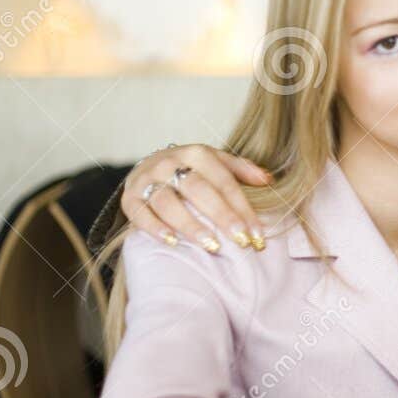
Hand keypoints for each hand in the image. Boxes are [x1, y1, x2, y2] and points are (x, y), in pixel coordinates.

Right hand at [120, 144, 271, 252]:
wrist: (149, 167)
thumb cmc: (193, 169)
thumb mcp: (217, 162)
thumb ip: (241, 169)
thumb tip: (268, 179)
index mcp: (196, 153)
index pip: (224, 182)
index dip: (242, 208)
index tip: (257, 234)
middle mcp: (169, 163)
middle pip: (197, 189)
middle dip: (221, 216)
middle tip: (240, 240)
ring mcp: (146, 180)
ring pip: (167, 202)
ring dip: (190, 224)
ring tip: (210, 244)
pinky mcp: (128, 197)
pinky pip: (140, 213)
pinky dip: (155, 227)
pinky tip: (172, 242)